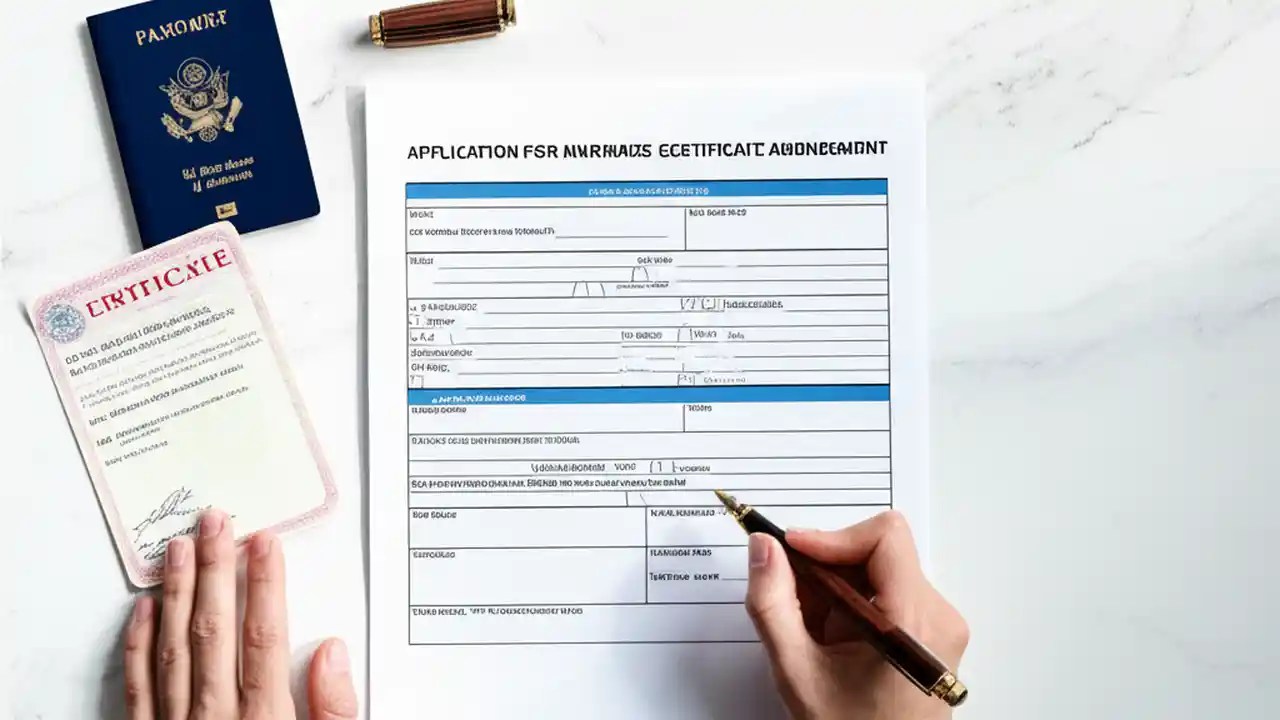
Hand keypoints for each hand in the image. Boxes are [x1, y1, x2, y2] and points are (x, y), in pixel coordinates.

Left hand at [122, 509, 358, 718]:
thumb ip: (333, 709)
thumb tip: (331, 653)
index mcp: (264, 719)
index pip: (264, 636)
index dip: (266, 583)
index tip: (265, 544)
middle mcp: (215, 717)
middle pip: (214, 630)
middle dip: (215, 569)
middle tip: (214, 523)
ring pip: (173, 648)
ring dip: (178, 592)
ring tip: (180, 547)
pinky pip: (138, 686)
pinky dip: (140, 644)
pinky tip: (145, 608)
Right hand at [745, 511, 968, 719]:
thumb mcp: (797, 671)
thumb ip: (772, 604)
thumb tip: (763, 548)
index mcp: (915, 622)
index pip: (885, 537)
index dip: (832, 536)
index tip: (792, 549)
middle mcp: (939, 616)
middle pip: (879, 551)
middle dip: (827, 566)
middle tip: (792, 596)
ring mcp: (940, 623)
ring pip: (880, 569)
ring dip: (837, 586)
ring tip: (814, 630)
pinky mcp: (933, 630)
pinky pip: (888, 591)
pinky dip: (852, 601)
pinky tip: (833, 637)